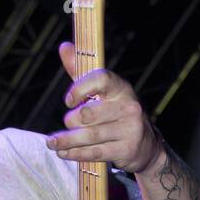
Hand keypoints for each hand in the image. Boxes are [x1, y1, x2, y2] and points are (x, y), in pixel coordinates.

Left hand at [47, 42, 162, 173]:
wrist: (146, 146)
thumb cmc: (116, 114)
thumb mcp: (102, 92)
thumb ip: (81, 71)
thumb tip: (65, 47)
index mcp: (121, 88)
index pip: (102, 79)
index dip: (81, 88)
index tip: (68, 100)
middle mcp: (128, 107)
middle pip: (89, 114)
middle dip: (71, 121)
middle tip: (66, 124)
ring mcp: (130, 130)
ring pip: (89, 136)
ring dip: (66, 141)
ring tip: (52, 143)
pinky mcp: (126, 150)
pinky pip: (94, 152)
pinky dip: (75, 153)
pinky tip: (63, 153)